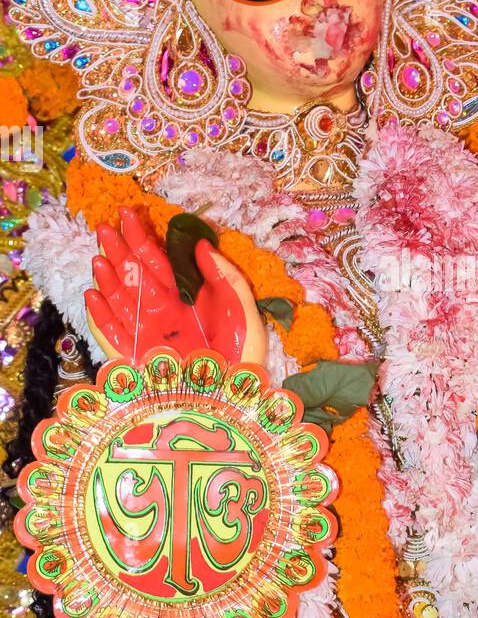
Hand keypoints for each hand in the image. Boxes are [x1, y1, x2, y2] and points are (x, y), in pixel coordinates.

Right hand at [85, 206, 267, 365]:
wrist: (235, 402)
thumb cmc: (245, 358)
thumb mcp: (244, 311)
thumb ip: (226, 277)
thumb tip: (202, 244)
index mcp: (187, 300)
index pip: (159, 262)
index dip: (143, 239)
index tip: (129, 214)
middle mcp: (163, 315)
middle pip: (135, 277)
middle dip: (119, 251)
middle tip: (104, 227)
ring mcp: (147, 336)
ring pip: (120, 301)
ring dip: (108, 278)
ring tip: (98, 258)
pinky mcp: (136, 360)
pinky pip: (113, 335)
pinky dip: (101, 316)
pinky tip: (92, 294)